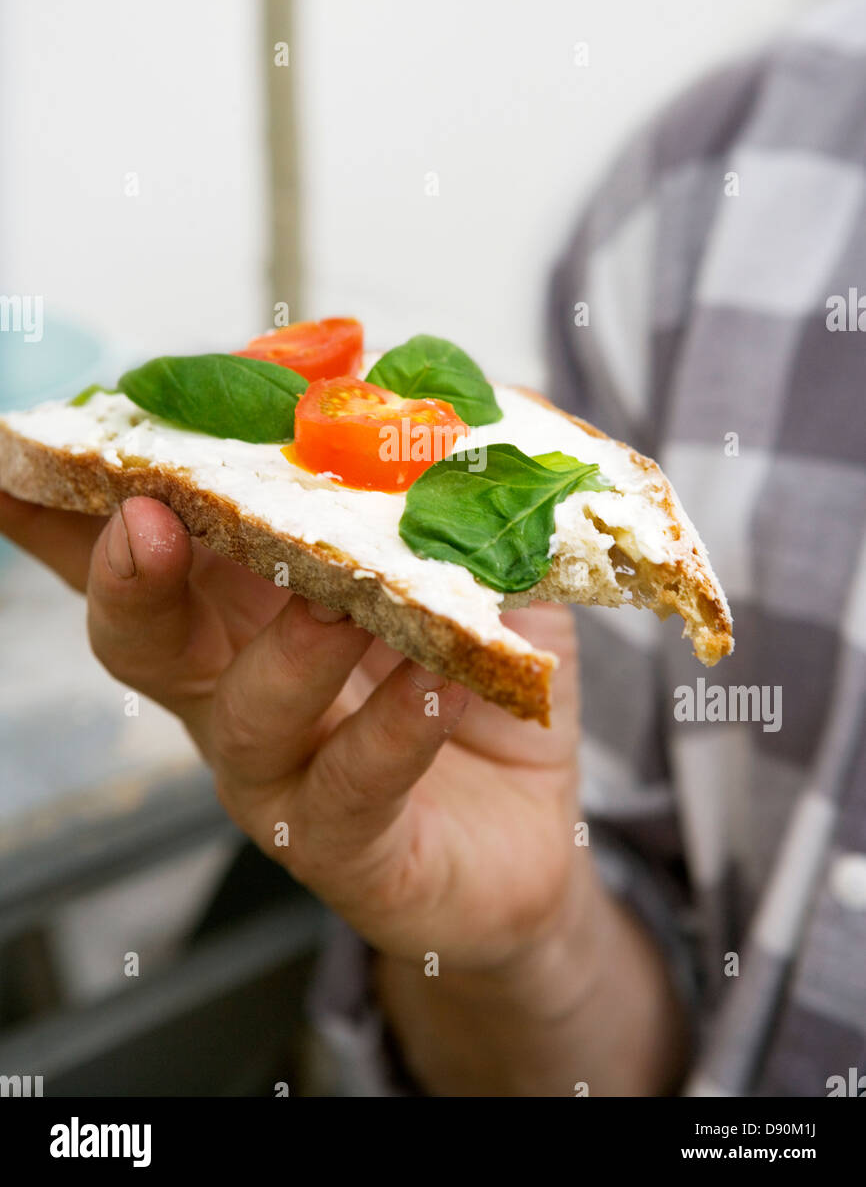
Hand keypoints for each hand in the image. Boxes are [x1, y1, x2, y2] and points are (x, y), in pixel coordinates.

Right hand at [0, 492, 582, 970]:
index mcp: (244, 603)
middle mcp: (237, 684)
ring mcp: (284, 771)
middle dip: (129, 574)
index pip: (144, 549)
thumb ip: (452, 478)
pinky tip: (434, 687)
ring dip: (287, 649)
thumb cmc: (475, 675)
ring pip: (246, 714)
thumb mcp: (474, 559)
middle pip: (146, 635)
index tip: (20, 448)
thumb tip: (455, 386)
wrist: (526, 828)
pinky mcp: (350, 844)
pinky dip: (391, 731)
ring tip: (339, 605)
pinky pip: (355, 786)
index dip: (72, 506)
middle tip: (147, 518)